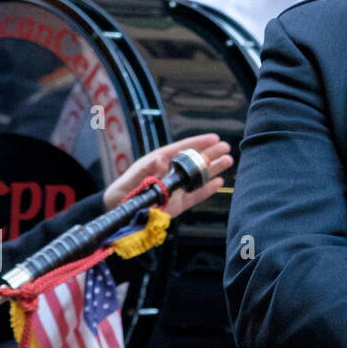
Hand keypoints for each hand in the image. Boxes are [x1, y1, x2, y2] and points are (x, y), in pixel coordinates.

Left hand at [103, 133, 232, 216]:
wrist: (118, 210)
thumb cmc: (123, 189)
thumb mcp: (133, 175)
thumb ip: (147, 169)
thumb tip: (159, 161)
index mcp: (161, 161)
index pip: (183, 149)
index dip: (199, 142)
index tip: (214, 137)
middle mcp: (172, 173)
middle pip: (195, 161)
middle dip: (211, 153)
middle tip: (226, 147)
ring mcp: (177, 188)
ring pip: (200, 177)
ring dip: (214, 169)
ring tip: (229, 161)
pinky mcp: (179, 204)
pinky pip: (196, 195)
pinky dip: (208, 189)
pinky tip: (220, 182)